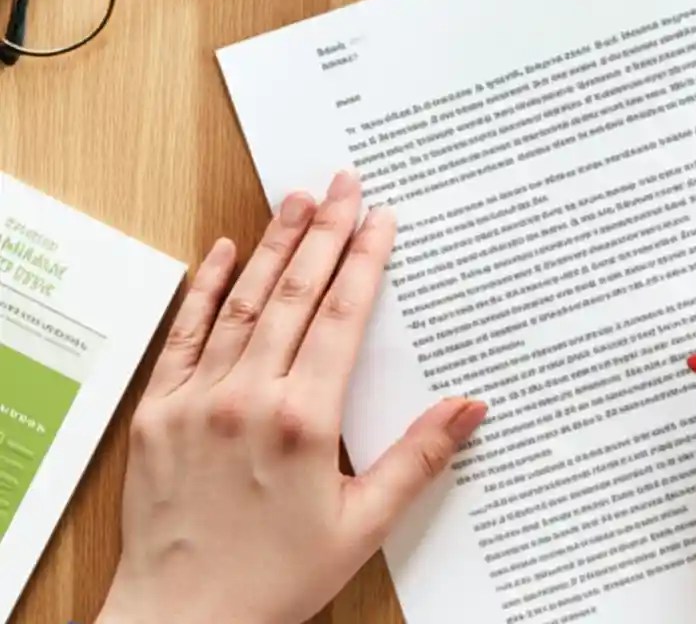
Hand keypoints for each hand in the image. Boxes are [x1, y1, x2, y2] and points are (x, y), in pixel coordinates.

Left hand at [97, 171, 486, 623]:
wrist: (182, 621)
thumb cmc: (277, 578)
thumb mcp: (364, 524)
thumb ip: (418, 457)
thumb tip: (470, 407)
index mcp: (305, 420)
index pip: (342, 317)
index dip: (364, 260)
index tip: (380, 219)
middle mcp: (248, 397)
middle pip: (295, 294)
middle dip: (324, 231)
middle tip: (344, 182)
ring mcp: (196, 399)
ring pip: (242, 303)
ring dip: (272, 246)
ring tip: (297, 198)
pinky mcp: (158, 411)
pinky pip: (184, 335)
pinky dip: (203, 289)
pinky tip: (219, 251)